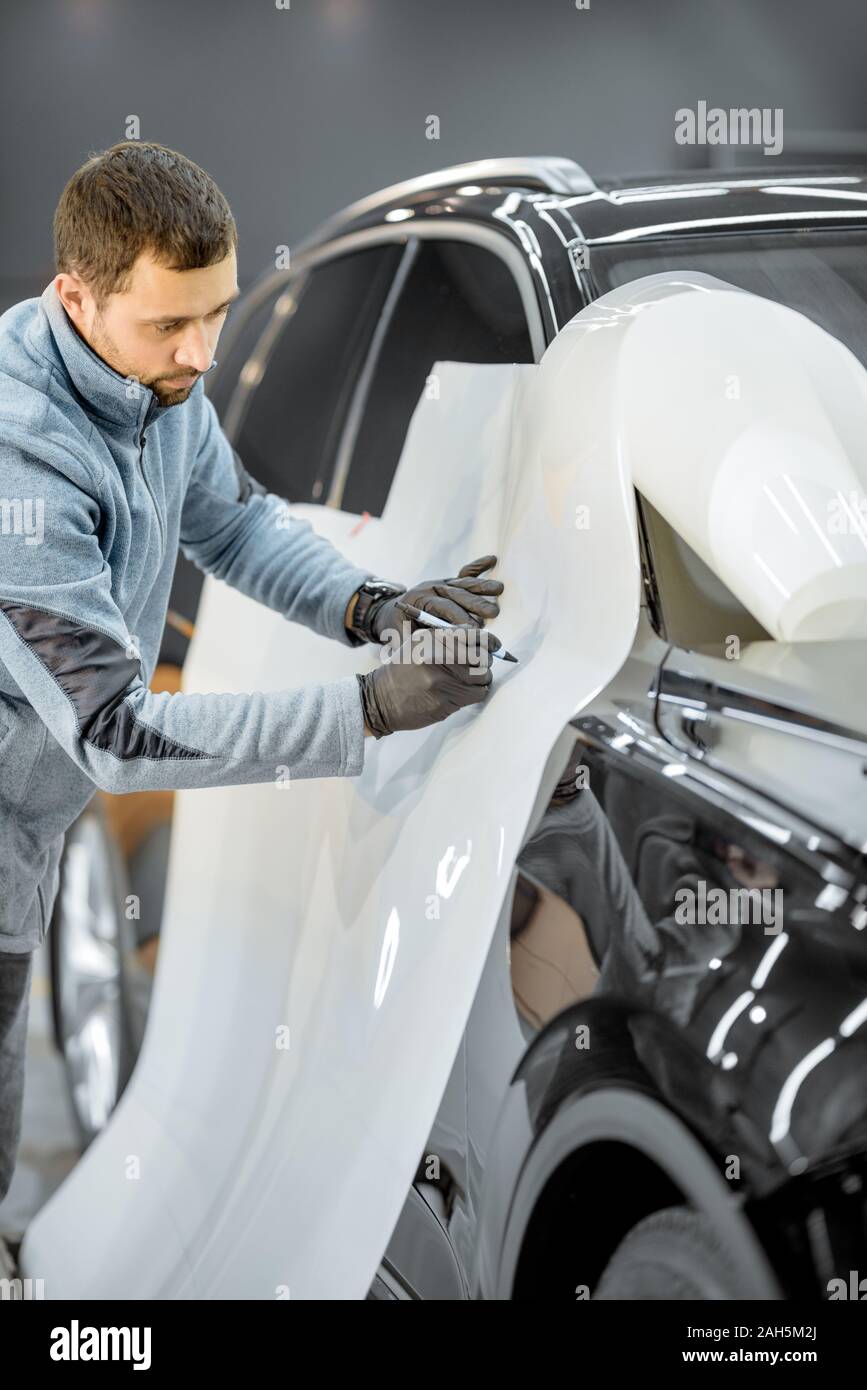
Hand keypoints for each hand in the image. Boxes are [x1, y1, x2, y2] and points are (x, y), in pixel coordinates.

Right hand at [357, 624, 500, 737]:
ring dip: (481, 679)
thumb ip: (447, 638)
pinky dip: (475, 693)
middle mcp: (439, 656)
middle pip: (482, 656)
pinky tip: (463, 692)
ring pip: (483, 676)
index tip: (494, 645)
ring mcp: (443, 679)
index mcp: (433, 638)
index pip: (473, 634)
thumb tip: (482, 640)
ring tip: (468, 680)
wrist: (380, 698)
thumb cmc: (403, 670)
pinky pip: (477, 694)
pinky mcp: (447, 700)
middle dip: (485, 661)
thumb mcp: (419, 644)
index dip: (489, 641)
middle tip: (480, 665)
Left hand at [369, 555, 503, 642]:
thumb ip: (420, 644)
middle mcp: (431, 588)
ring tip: (499, 589)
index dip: (460, 619)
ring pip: (463, 583)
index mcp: (417, 601)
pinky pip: (465, 572)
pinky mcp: (449, 582)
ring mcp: (441, 583)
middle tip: (493, 612)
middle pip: (456, 593)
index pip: (443, 608)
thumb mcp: (402, 638)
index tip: (476, 630)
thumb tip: (445, 653)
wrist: (391, 613)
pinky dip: (479, 566)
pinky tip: (492, 560)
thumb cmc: (399, 630)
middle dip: (476, 603)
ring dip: (482, 586)